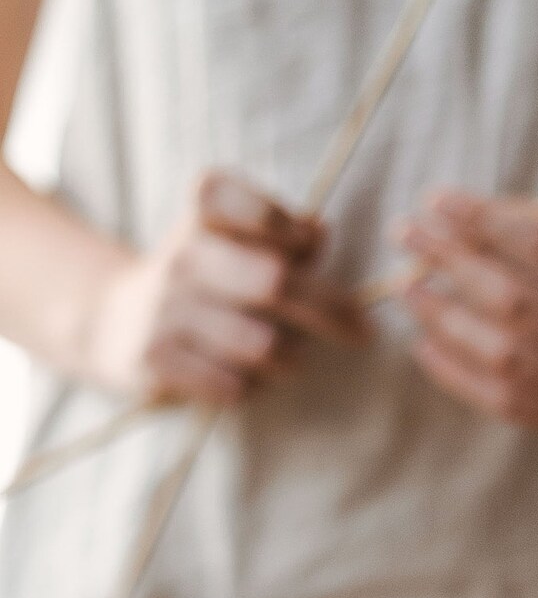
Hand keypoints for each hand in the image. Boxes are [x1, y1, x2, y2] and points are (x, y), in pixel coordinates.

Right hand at [89, 171, 368, 405]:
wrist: (114, 322)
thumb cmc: (205, 276)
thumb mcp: (237, 239)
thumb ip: (287, 235)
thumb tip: (320, 233)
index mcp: (203, 210)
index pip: (258, 210)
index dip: (293, 233)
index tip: (308, 252)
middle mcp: (181, 254)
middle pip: (276, 283)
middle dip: (332, 311)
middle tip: (364, 332)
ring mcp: (165, 308)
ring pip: (263, 344)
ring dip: (292, 359)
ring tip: (291, 359)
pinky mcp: (154, 360)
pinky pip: (234, 385)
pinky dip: (254, 387)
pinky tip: (248, 378)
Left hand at [398, 192, 537, 432]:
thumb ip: (530, 221)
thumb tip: (446, 216)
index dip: (485, 221)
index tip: (436, 199)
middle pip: (518, 303)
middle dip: (452, 263)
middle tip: (407, 233)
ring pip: (506, 356)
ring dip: (445, 319)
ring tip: (408, 286)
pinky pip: (507, 402)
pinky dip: (459, 375)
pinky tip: (425, 343)